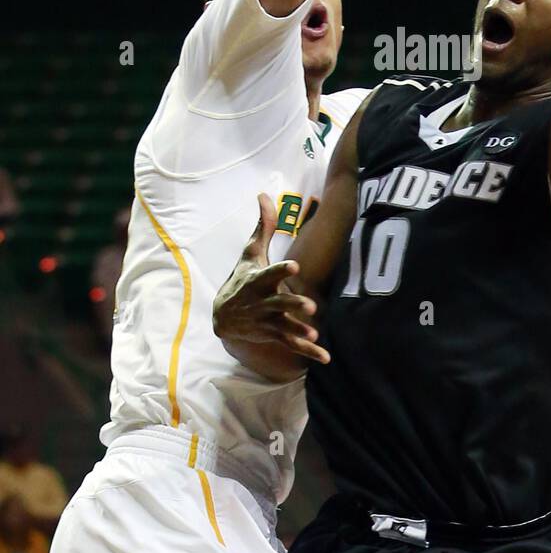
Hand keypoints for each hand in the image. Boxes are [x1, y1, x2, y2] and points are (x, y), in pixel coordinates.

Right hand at [212, 194, 329, 364]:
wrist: (223, 316)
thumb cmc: (241, 278)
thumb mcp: (250, 254)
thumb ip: (263, 227)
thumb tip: (265, 194)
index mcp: (258, 280)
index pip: (270, 273)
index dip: (281, 270)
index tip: (295, 266)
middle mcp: (263, 302)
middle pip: (279, 303)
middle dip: (293, 304)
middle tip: (310, 305)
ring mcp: (268, 320)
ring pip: (285, 327)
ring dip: (299, 331)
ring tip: (314, 334)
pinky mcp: (274, 335)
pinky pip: (292, 345)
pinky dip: (308, 353)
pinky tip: (325, 358)